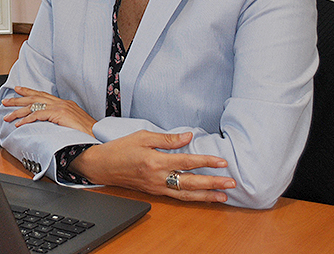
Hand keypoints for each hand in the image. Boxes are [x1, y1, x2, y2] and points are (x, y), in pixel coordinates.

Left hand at [1, 86, 96, 136]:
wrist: (99, 135)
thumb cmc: (89, 133)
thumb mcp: (73, 124)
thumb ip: (62, 121)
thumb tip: (53, 125)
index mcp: (64, 104)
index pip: (43, 95)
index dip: (29, 92)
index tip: (18, 90)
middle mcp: (61, 103)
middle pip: (35, 98)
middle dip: (18, 99)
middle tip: (5, 101)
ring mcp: (60, 108)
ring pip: (33, 106)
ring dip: (18, 111)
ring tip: (7, 115)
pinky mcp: (59, 114)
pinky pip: (38, 115)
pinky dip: (27, 119)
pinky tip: (19, 124)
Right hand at [69, 130, 235, 202]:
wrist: (103, 166)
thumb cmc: (121, 149)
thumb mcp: (142, 136)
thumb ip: (167, 138)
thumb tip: (188, 137)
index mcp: (155, 161)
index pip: (187, 162)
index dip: (206, 162)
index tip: (222, 162)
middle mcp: (158, 178)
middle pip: (191, 183)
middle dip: (213, 183)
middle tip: (230, 183)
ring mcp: (157, 187)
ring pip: (186, 195)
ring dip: (206, 196)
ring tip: (223, 196)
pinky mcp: (155, 192)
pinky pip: (177, 197)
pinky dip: (193, 198)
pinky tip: (203, 197)